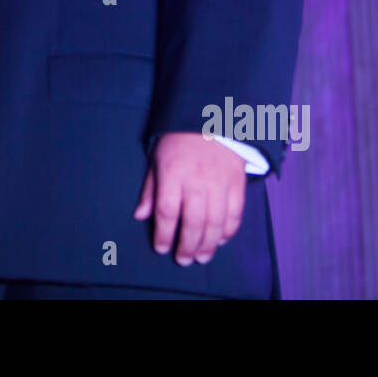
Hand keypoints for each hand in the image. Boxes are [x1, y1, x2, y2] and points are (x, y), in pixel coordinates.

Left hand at [133, 131, 246, 265]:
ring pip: (215, 222)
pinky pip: (235, 213)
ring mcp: (220, 182)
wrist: (211, 116)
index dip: (164, 234)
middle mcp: (197, 180)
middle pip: (193, 222)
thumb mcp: (156, 158)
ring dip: (208, 245)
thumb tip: (140, 216)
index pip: (167, 212)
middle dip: (187, 246)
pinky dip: (228, 230)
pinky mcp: (237, 182)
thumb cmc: (178, 139)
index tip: (161, 248)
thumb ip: (150, 189)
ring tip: (201, 257)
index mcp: (173, 173)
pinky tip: (220, 240)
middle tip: (183, 260)